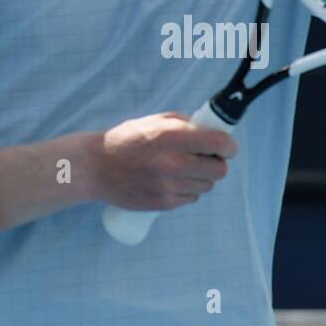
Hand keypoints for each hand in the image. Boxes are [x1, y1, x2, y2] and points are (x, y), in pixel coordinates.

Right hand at [92, 111, 238, 210]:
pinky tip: (172, 182)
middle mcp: (173, 162)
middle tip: (205, 159)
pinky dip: (187, 190)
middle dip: (216, 163)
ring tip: (183, 170)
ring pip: (207, 186)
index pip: (219, 144)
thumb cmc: (126, 140)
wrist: (96, 168)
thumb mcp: (154, 121)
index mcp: (172, 136)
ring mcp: (169, 185)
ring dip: (201, 178)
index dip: (229, 146)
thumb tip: (210, 131)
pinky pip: (191, 198)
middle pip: (219, 170)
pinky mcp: (163, 203)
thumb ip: (184, 124)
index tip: (227, 147)